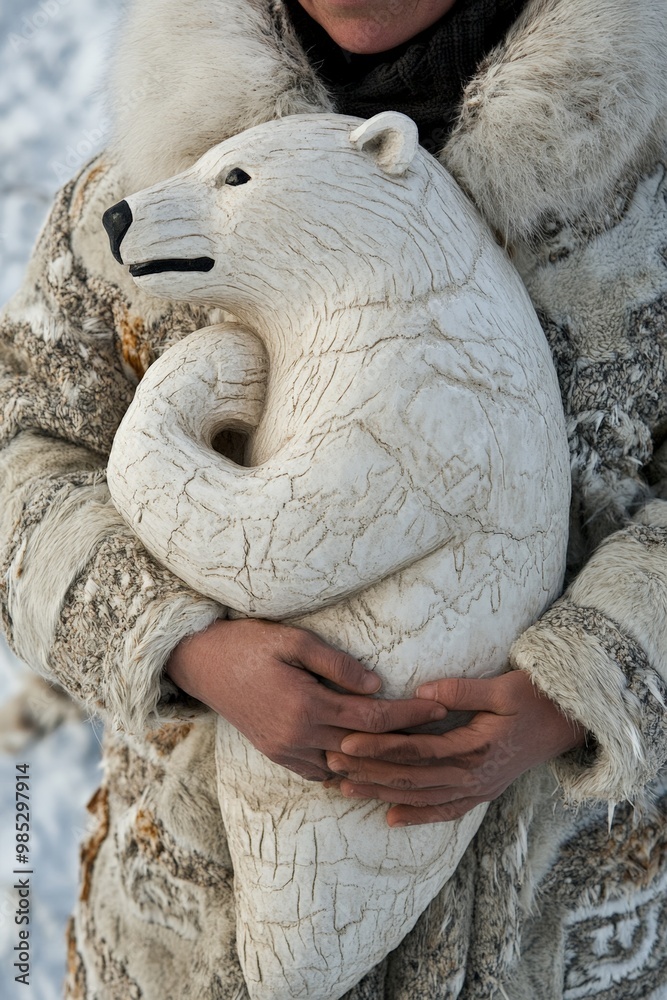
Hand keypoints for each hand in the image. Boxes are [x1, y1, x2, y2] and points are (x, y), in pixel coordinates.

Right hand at [167, 619, 447, 780]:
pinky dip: (347, 771)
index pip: (372, 719)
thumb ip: (337, 663)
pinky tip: (369, 764)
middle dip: (404, 743)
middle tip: (440, 737)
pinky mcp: (277, 756)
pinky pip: (321, 774)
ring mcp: (285, 752)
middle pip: (365, 748)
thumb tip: (376, 684)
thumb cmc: (249, 644)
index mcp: (306, 706)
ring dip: (378, 763)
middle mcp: (297, 737)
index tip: (440, 708)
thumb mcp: (294, 640)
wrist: (201, 663)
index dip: (409, 715)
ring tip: (414, 754)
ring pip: (345, 769)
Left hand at [325, 670, 585, 824]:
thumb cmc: (534, 699)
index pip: (416, 749)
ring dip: (381, 793)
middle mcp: (473, 775)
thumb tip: (425, 689)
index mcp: (475, 747)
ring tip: (344, 788)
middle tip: (330, 764)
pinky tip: (389, 818)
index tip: (346, 740)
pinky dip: (417, 816)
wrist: (567, 724)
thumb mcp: (503, 687)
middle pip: (411, 776)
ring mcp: (477, 788)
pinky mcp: (481, 793)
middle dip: (368, 771)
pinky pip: (445, 811)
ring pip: (421, 796)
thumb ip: (463, 689)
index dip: (380, 746)